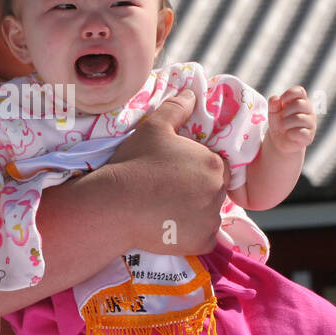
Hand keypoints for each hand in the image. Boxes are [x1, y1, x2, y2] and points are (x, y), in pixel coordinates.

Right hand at [106, 90, 228, 254]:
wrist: (116, 204)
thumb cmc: (135, 163)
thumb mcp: (153, 128)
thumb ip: (176, 109)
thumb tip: (190, 93)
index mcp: (214, 163)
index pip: (216, 168)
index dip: (196, 171)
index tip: (175, 175)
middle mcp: (219, 192)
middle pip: (214, 192)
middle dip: (197, 192)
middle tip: (168, 193)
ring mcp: (211, 219)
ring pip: (208, 216)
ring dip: (193, 215)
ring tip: (165, 211)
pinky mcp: (201, 242)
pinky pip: (201, 239)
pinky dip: (188, 235)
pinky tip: (167, 227)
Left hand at [267, 86, 315, 154]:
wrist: (279, 141)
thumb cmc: (278, 123)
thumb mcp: (273, 112)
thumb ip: (273, 104)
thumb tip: (275, 98)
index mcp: (300, 101)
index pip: (300, 91)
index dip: (290, 93)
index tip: (282, 100)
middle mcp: (308, 111)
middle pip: (300, 104)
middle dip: (286, 112)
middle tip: (281, 118)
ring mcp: (311, 123)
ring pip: (300, 118)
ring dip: (286, 124)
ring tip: (284, 128)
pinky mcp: (309, 136)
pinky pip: (301, 132)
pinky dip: (291, 134)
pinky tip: (289, 135)